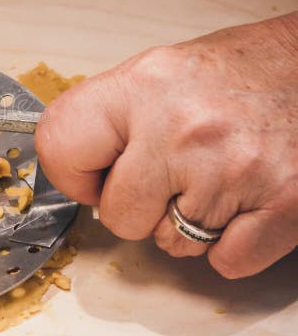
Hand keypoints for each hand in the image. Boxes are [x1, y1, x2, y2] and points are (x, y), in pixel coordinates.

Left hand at [35, 14, 297, 278]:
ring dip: (189, 224)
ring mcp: (233, 168)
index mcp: (142, 86)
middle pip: (118, 215)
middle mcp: (182, 127)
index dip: (75, 173)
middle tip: (170, 175)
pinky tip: (245, 202)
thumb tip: (75, 174)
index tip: (96, 174)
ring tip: (216, 176)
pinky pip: (226, 262)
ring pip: (172, 244)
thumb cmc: (236, 72)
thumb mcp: (157, 73)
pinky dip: (233, 244)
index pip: (59, 148)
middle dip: (139, 207)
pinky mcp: (285, 204)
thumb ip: (110, 121)